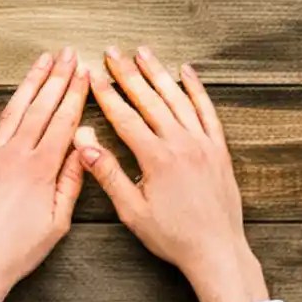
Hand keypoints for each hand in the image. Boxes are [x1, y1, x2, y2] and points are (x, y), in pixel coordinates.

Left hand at [0, 49, 89, 301]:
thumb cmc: (18, 251)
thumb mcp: (57, 222)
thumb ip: (71, 182)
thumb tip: (84, 149)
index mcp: (40, 170)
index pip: (63, 121)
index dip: (75, 94)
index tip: (84, 72)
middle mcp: (14, 155)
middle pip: (41, 108)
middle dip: (57, 78)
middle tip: (68, 54)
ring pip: (13, 110)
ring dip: (30, 82)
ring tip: (42, 60)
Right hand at [75, 47, 267, 301]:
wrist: (216, 250)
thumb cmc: (173, 236)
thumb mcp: (132, 211)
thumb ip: (108, 174)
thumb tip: (83, 146)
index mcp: (156, 158)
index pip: (125, 118)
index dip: (107, 95)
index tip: (93, 76)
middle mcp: (181, 144)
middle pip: (150, 100)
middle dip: (128, 74)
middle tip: (112, 52)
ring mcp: (203, 143)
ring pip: (177, 99)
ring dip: (158, 73)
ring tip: (143, 52)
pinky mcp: (218, 149)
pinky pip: (207, 111)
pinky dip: (196, 90)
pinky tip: (186, 72)